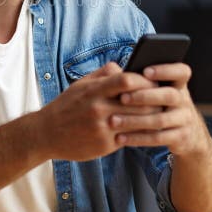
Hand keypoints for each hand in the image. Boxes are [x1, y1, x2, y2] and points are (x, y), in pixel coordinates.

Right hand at [33, 62, 156, 161]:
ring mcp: (102, 128)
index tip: (153, 80)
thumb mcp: (80, 85)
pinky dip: (142, 133)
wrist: (46, 134)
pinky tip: (149, 129)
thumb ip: (102, 74)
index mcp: (94, 90)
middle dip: (154, 99)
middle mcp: (99, 109)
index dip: (143, 80)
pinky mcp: (105, 145)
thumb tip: (124, 66)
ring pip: (138, 121)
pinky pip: (130, 137)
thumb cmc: (65, 106)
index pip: (126, 80)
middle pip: (138, 102)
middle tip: (166, 97)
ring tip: (162, 113)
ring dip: (153, 117)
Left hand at [110, 63, 211, 156]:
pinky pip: (157, 138)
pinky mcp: (180, 138)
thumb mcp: (161, 91)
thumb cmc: (162, 104)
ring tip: (113, 120)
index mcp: (179, 84)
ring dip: (134, 120)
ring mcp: (184, 120)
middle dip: (144, 96)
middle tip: (122, 98)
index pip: (181, 72)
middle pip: (169, 95)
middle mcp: (184, 101)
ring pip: (160, 120)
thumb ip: (144, 82)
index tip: (145, 72)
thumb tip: (117, 72)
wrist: (187, 134)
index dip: (166, 70)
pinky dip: (137, 138)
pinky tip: (120, 137)